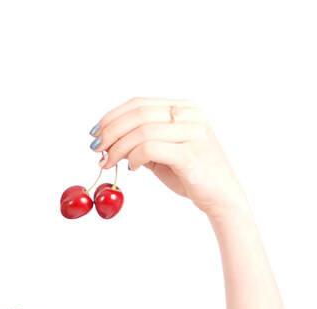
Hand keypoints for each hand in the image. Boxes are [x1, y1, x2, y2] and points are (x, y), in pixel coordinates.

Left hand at [91, 97, 247, 220]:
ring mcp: (192, 132)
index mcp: (183, 107)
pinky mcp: (190, 154)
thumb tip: (109, 140)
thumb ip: (143, 141)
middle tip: (97, 150)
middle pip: (137, 114)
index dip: (112, 116)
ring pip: (141, 131)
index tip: (95, 133)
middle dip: (110, 132)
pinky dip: (133, 157)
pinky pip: (150, 148)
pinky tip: (131, 167)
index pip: (139, 103)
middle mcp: (190, 114)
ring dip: (118, 148)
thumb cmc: (191, 173)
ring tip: (109, 163)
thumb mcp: (164, 152)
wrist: (221, 197)